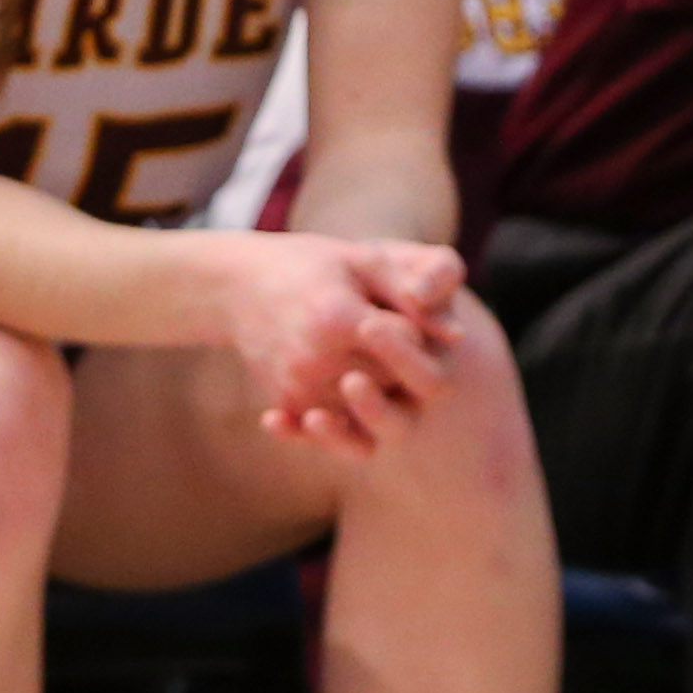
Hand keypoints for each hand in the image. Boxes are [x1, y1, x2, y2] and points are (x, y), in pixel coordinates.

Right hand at [221, 234, 465, 459]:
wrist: (237, 286)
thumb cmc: (311, 265)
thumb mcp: (362, 260)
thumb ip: (410, 291)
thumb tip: (455, 337)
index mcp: (339, 318)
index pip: (408, 345)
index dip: (417, 335)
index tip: (406, 318)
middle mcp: (317, 359)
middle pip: (392, 385)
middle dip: (403, 369)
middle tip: (387, 343)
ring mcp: (299, 387)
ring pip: (367, 416)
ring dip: (380, 397)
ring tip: (366, 363)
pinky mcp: (286, 405)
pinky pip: (334, 432)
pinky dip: (349, 422)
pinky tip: (348, 396)